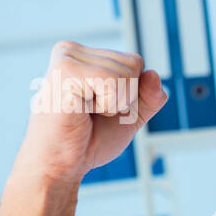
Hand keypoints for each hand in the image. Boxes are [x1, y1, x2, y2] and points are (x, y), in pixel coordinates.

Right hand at [14, 40, 169, 184]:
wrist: (61, 165)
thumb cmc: (89, 141)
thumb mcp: (131, 116)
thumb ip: (149, 97)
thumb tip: (154, 74)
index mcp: (83, 56)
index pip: (135, 62)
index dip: (131, 94)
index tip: (100, 108)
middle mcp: (71, 51)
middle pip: (134, 65)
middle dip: (124, 98)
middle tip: (91, 113)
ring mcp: (67, 59)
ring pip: (127, 73)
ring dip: (114, 104)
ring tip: (84, 112)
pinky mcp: (65, 71)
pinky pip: (114, 82)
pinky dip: (108, 104)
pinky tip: (82, 110)